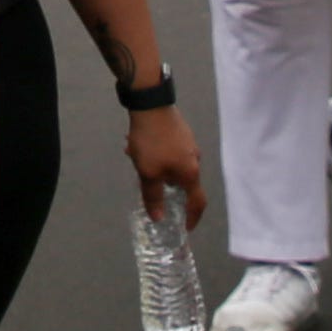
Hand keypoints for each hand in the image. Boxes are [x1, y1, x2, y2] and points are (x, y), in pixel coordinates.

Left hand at [128, 104, 205, 228]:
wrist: (150, 103)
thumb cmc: (151, 142)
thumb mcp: (148, 173)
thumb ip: (154, 197)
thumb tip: (158, 218)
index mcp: (191, 173)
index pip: (198, 202)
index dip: (193, 217)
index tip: (186, 228)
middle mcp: (194, 159)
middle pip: (182, 182)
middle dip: (163, 185)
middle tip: (146, 185)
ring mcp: (188, 143)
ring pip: (171, 164)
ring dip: (154, 166)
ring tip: (133, 158)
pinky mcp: (180, 131)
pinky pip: (168, 150)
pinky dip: (154, 153)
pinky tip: (135, 145)